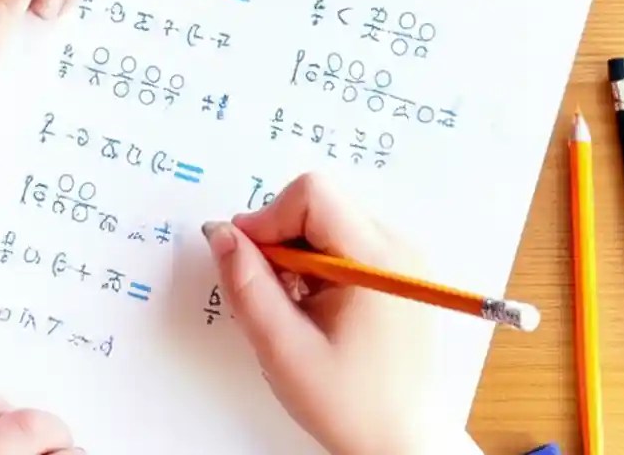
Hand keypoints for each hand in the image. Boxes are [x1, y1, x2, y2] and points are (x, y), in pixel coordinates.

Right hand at [202, 174, 477, 454]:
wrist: (402, 443)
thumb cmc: (351, 405)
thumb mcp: (283, 348)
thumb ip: (246, 284)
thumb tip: (220, 234)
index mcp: (378, 260)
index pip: (311, 194)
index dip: (268, 219)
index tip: (248, 261)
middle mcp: (399, 248)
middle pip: (319, 205)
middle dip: (280, 240)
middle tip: (271, 295)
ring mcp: (403, 260)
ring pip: (327, 223)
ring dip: (296, 256)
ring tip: (295, 308)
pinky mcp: (398, 274)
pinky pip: (343, 245)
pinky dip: (316, 267)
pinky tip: (314, 310)